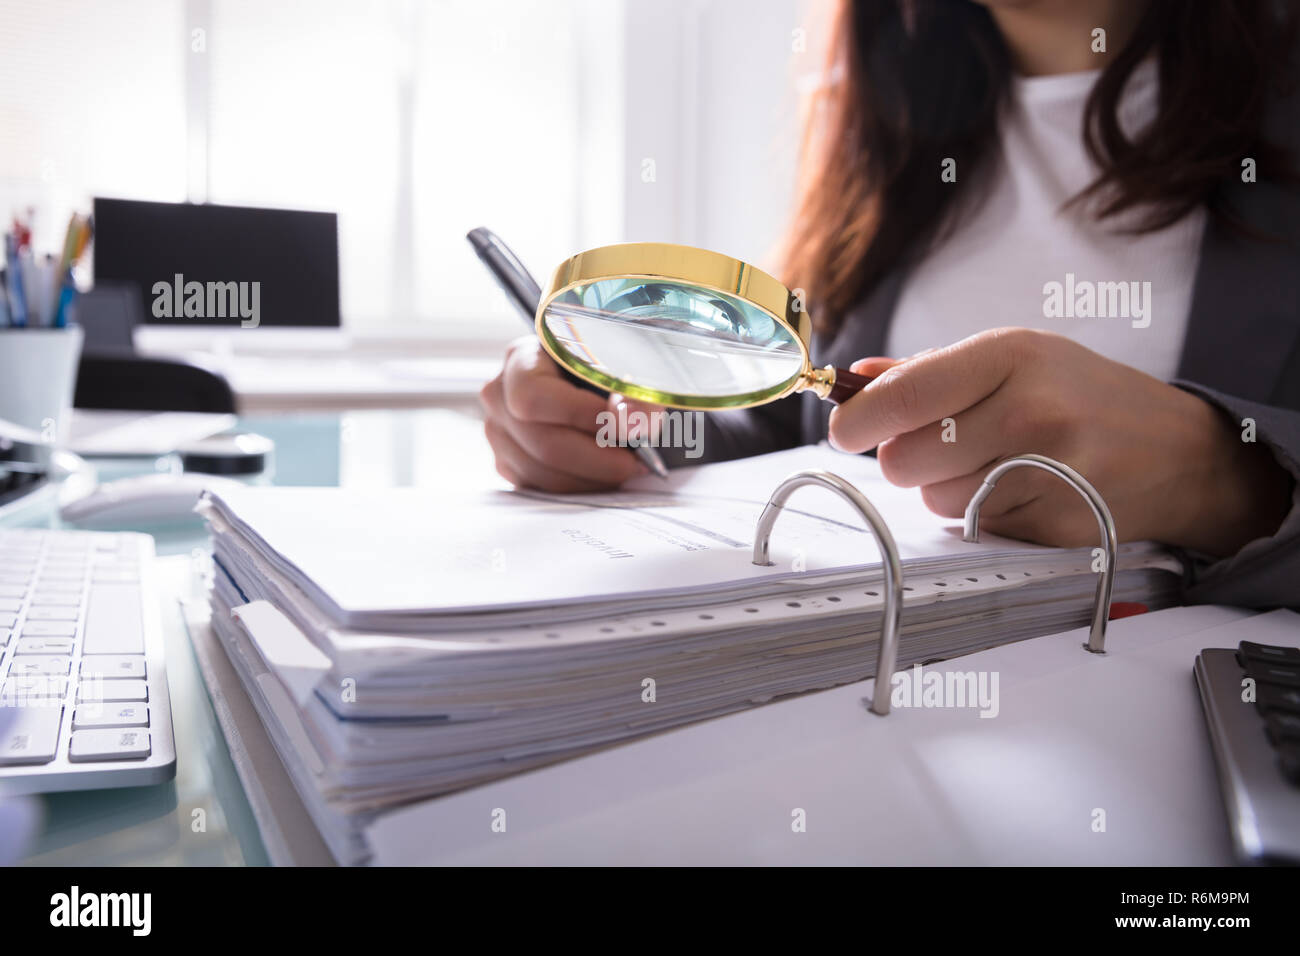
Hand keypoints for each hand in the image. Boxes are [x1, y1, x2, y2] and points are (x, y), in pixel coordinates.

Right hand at [479, 337, 649, 491]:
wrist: (599, 384)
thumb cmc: (613, 371)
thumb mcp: (632, 368)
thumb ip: (638, 393)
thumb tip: (628, 420)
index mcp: (522, 358)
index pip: (532, 394)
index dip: (576, 415)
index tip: (619, 425)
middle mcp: (500, 394)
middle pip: (537, 440)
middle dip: (593, 458)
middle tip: (634, 462)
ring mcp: (499, 431)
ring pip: (539, 471)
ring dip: (589, 478)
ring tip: (625, 467)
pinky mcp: (508, 462)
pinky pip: (539, 487)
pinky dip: (578, 487)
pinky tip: (604, 474)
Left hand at [828, 328, 1291, 555]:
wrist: (1178, 451)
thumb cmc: (1082, 395)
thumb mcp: (1014, 358)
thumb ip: (928, 370)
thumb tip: (854, 380)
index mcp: (1009, 356)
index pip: (903, 396)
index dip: (857, 420)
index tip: (843, 430)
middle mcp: (1028, 411)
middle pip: (905, 461)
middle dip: (906, 458)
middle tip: (939, 446)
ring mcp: (1046, 472)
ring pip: (934, 500)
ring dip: (945, 488)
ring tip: (995, 463)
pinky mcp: (1055, 525)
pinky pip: (974, 528)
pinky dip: (983, 514)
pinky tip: (1024, 489)